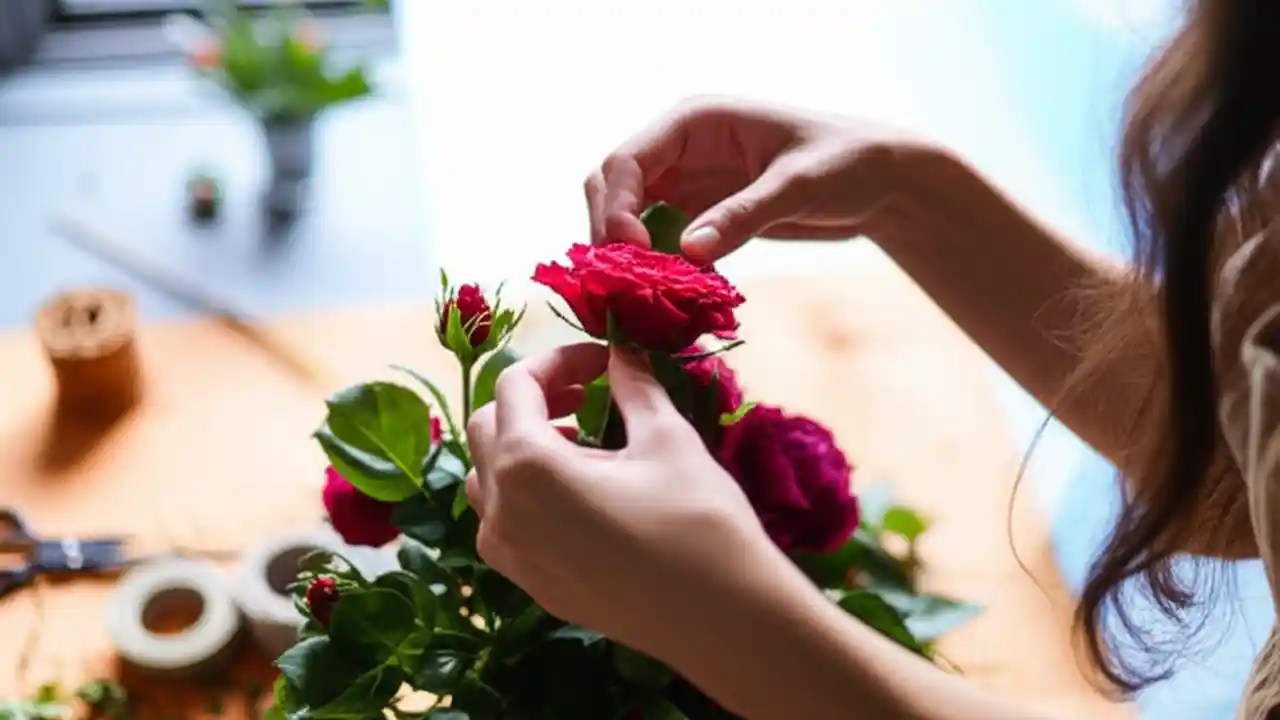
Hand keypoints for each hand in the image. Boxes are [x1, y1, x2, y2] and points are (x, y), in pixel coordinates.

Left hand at [464, 343, 774, 653]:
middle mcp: (501, 510)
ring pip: (487, 478)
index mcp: (527, 465)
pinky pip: (504, 522)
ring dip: (524, 446)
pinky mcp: (529, 584)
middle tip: (589, 391)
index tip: (602, 358)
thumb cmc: (698, 522)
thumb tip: (622, 349)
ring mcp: (509, 555)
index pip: (516, 385)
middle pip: (489, 427)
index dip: (558, 359)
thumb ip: (633, 385)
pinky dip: (527, 492)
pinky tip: (582, 493)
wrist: (721, 619)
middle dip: (535, 399)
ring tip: (583, 442)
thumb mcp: (666, 438)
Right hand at [585, 96, 933, 263]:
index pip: (625, 161)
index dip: (617, 207)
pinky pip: (661, 242)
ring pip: (630, 219)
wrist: (882, 183)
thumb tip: (688, 251)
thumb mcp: (797, 186)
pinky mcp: (702, 215)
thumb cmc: (847, 163)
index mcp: (696, 121)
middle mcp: (682, 148)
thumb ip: (743, 215)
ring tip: (645, 298)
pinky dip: (659, 269)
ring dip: (631, 257)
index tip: (634, 253)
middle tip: (626, 285)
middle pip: (614, 188)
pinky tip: (672, 297)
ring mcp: (689, 182)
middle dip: (611, 233)